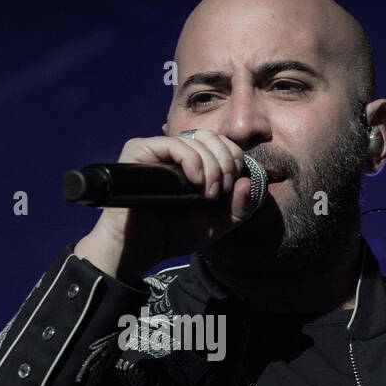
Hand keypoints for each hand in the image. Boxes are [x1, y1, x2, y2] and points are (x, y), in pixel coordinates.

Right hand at [73, 129, 257, 283]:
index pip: (219, 141)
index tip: (233, 184)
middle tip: (222, 190)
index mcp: (190, 163)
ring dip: (211, 166)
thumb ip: (239, 209)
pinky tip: (195, 180)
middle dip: (225, 161)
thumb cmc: (172, 235)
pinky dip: (191, 160)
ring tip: (208, 193)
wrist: (141, 249)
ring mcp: (156, 150)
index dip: (233, 156)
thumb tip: (246, 181)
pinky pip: (173, 144)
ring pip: (194, 140)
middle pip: (210, 136)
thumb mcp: (216, 225)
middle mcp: (173, 152)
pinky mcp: (139, 151)